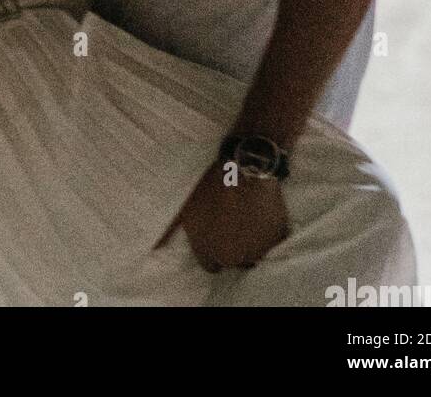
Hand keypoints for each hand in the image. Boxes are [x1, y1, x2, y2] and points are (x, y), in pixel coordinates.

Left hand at [153, 159, 289, 271]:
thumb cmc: (209, 183)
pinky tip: (261, 213)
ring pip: (253, 254)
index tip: (216, 234)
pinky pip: (272, 242)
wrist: (243, 165)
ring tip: (246, 216)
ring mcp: (255, 250)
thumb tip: (153, 249)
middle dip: (231, 245)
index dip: (213, 249)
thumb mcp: (184, 205)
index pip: (210, 265)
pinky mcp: (277, 240)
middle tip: (232, 221)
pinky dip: (269, 232)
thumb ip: (168, 230)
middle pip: (232, 260)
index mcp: (207, 250)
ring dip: (250, 241)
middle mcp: (230, 257)